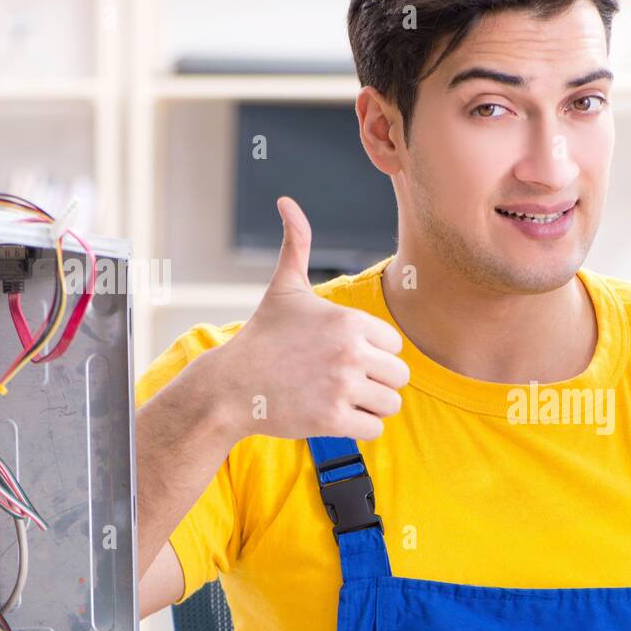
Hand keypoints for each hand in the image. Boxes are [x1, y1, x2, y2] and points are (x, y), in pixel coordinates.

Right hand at [215, 196, 408, 441]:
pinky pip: (374, 429)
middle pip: (399, 376)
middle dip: (376, 381)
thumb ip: (297, 245)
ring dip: (370, 406)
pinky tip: (333, 416)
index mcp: (349, 320)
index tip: (342, 355)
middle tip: (343, 381)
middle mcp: (350, 352)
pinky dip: (359, 427)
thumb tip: (286, 201)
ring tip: (340, 398)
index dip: (373, 353)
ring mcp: (342, 387)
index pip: (395, 345)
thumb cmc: (263, 336)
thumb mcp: (285, 288)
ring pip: (391, 404)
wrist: (230, 385)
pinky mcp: (332, 420)